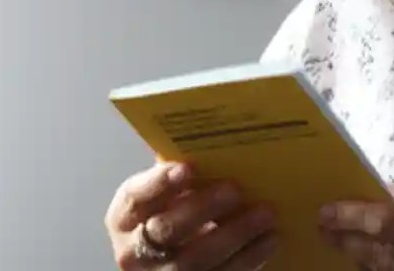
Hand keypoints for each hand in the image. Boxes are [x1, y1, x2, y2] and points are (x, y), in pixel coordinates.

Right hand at [104, 161, 278, 269]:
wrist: (166, 261)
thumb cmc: (170, 214)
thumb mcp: (164, 194)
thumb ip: (177, 172)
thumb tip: (211, 135)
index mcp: (124, 217)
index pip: (136, 197)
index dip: (160, 182)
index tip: (188, 167)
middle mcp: (135, 250)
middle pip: (166, 229)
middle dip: (202, 208)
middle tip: (235, 189)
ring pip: (195, 259)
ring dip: (234, 235)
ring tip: (265, 213)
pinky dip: (249, 258)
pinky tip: (270, 238)